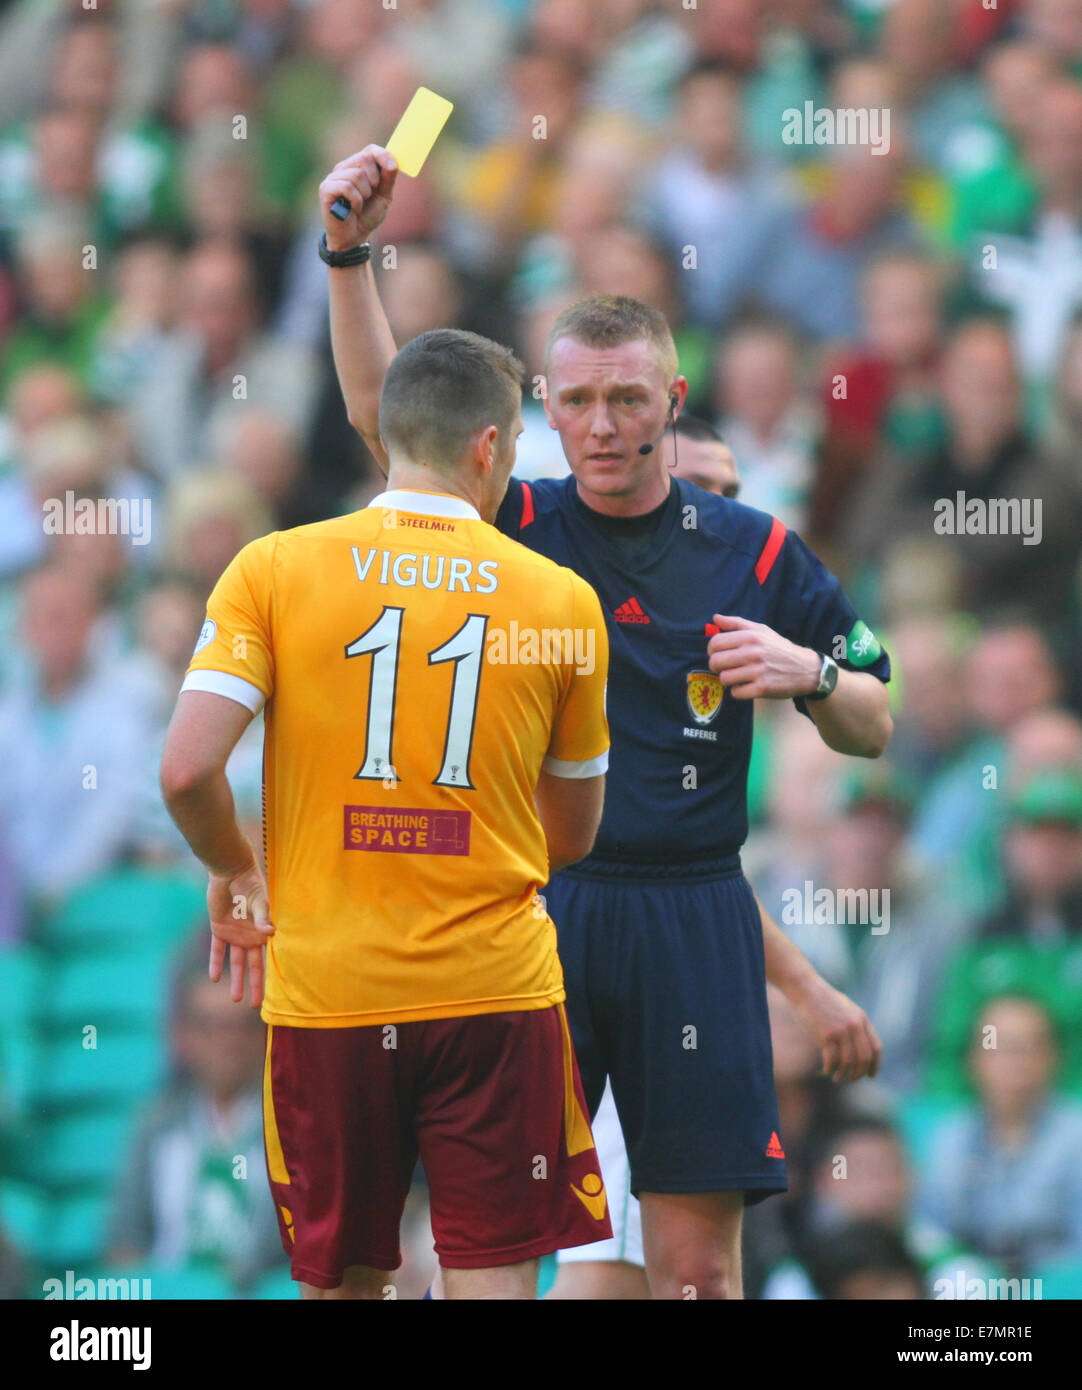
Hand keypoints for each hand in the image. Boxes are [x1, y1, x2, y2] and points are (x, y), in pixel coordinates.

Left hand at [206, 858, 274, 1008]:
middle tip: (253, 1006)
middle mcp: (250, 936)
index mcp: (263, 931)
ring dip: (235, 979)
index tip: (271, 993)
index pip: (266, 958)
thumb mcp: (259, 900)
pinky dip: (216, 963)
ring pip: (235, 962)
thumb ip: (263, 917)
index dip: (267, 975)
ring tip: (235, 999)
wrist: (230, 870)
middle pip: (252, 966)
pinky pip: (217, 950)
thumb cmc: (250, 883)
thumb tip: (272, 933)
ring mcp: (234, 934)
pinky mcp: (218, 928)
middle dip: (253, 985)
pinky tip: (214, 977)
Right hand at [319, 145, 398, 250]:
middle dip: (375, 179)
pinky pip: (347, 187)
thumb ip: (388, 178)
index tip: (392, 169)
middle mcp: (344, 168)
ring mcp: (333, 177)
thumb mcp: (384, 196)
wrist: (354, 238)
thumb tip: (393, 162)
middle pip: (364, 158)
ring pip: (357, 174)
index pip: (370, 150)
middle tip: (370, 195)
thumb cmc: (367, 216)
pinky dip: (356, 201)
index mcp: (357, 167)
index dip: (383, 156)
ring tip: (360, 204)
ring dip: (365, 194)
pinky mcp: (326, 189)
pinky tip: (352, 209)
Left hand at [707, 613, 819, 699]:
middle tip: (724, 667)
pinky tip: (745, 686)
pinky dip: (738, 691)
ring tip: (736, 676)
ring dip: (727, 679)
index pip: (715, 643)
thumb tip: (715, 618)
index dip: (711, 650)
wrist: (806, 669)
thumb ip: (736, 623)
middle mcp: (753, 652)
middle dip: (716, 666)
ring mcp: (758, 671)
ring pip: (724, 678)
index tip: (717, 654)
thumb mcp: (761, 630)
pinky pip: (736, 692)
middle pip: (715, 662)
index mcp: (751, 636)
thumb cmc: (779, 648)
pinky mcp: (762, 688)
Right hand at [785, 974, 881, 1082]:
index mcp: (861, 1018)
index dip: (875, 1065)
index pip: (876, 1047)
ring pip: (848, 1062)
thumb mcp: (844, 1008)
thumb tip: (857, 1045)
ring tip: (836, 1078)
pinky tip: (825, 1071)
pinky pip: (832, 1060)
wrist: (804, 988)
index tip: (870, 1075)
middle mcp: (855, 1025)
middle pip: (864, 1058)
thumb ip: (854, 1024)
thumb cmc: (821, 999)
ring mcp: (841, 1030)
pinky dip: (829, 1069)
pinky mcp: (826, 1034)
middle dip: (858, 1073)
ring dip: (842, 1074)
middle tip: (849, 1080)